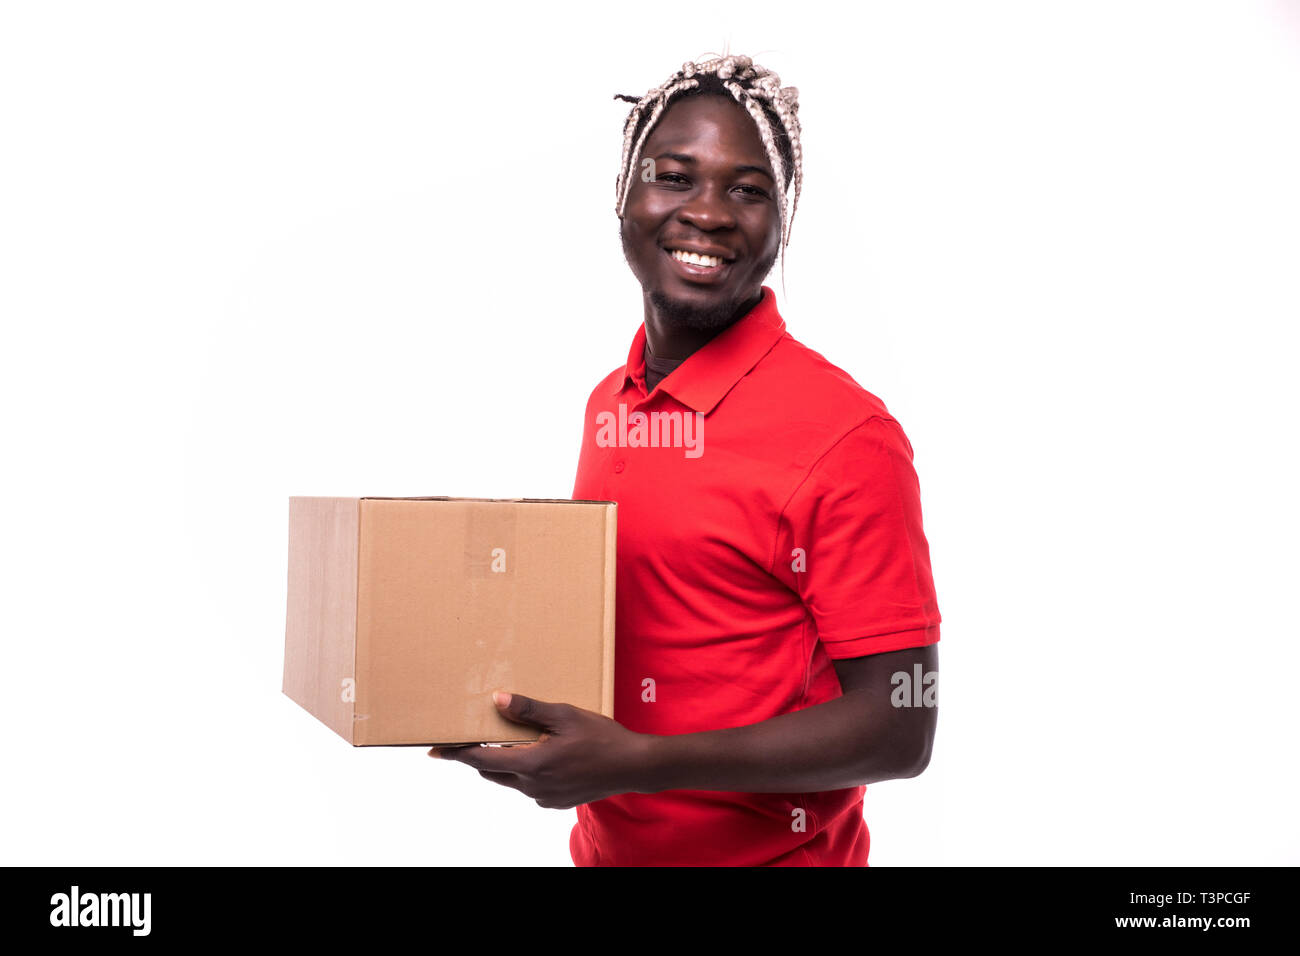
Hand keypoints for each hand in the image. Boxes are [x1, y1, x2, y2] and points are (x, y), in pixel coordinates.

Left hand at [430, 691, 655, 809]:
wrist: (634, 767)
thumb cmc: (602, 738)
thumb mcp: (564, 715)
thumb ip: (529, 710)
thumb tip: (497, 701)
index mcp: (532, 764)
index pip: (481, 760)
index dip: (457, 753)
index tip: (436, 750)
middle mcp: (532, 786)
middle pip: (492, 772)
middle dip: (480, 756)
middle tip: (473, 736)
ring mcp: (544, 798)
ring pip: (511, 779)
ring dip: (505, 762)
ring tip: (512, 741)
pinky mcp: (556, 802)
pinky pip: (529, 786)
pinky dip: (525, 771)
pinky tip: (542, 754)